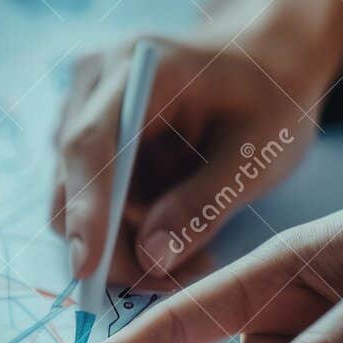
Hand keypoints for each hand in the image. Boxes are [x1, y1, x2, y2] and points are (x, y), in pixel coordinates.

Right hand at [52, 0, 342, 284]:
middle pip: (71, 182)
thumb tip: (149, 260)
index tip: (89, 269)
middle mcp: (93, 84)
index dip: (85, 209)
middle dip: (110, 245)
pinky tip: (173, 233)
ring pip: (75, 202)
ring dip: (122, 243)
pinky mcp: (84, 141)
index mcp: (138, 67)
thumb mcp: (258, 153)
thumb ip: (204, 205)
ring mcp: (81, 111)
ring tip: (192, 256)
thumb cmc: (270, 95)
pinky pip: (88, 202)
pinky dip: (124, 232)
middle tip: (172, 282)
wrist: (264, 60)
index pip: (91, 144)